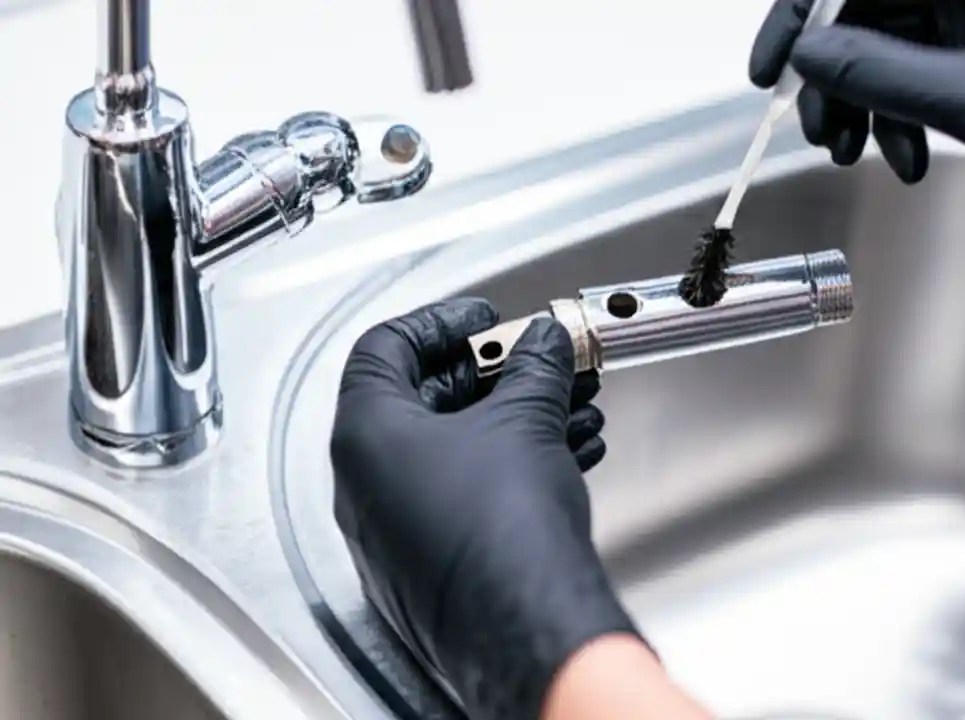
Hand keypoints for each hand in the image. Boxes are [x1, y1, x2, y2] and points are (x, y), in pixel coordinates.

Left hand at [330, 298, 638, 719]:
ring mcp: (397, 527)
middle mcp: (368, 482)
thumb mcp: (525, 421)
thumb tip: (542, 342)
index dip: (440, 320)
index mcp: (366, 435)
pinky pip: (469, 490)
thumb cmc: (503, 529)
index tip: (483, 316)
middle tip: (541, 359)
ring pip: (457, 448)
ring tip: (573, 405)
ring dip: (517, 418)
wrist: (527, 626)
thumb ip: (533, 366)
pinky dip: (515, 462)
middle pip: (427, 398)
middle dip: (496, 373)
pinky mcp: (433, 560)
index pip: (385, 348)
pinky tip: (570, 451)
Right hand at [751, 0, 964, 226]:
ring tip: (861, 156)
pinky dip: (893, 120)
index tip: (772, 70)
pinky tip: (906, 159)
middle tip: (822, 136)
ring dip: (860, 108)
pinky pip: (904, 76)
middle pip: (860, 10)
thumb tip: (808, 54)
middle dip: (832, 78)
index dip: (802, 13)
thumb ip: (885, 73)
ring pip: (876, 48)